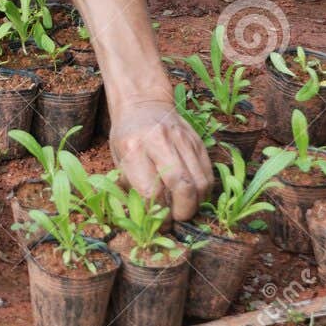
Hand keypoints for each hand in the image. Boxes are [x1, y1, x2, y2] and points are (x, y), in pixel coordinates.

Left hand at [109, 100, 213, 222]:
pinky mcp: (197, 141)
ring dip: (196, 204)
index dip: (158, 214)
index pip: (152, 191)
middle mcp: (159, 141)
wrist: (143, 103)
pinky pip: (208, 173)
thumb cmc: (127, 136)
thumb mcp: (117, 159)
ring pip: (200, 182)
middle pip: (182, 187)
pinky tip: (194, 196)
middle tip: (177, 219)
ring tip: (186, 209)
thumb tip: (142, 219)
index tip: (160, 222)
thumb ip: (129, 187)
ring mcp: (182, 139)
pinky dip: (204, 191)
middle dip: (183, 212)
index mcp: (133, 148)